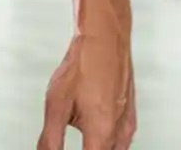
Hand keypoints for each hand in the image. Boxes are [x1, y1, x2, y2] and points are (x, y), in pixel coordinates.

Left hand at [38, 33, 135, 148]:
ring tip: (79, 133)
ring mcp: (128, 124)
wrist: (103, 40)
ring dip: (95, 146)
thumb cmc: (83, 67)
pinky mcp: (130, 115)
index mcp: (102, 134)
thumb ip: (50, 138)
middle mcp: (120, 133)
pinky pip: (119, 139)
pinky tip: (91, 129)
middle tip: (62, 143)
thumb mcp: (56, 105)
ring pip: (114, 149)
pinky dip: (104, 140)